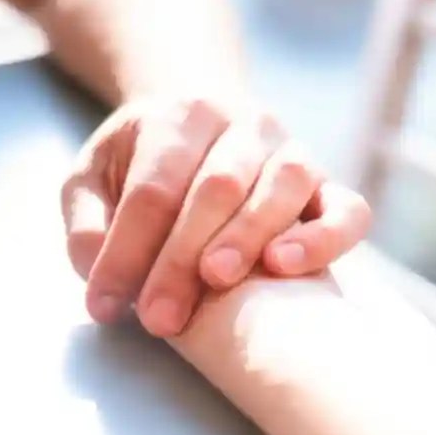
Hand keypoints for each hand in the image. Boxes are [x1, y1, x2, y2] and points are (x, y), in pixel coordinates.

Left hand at [62, 98, 371, 336]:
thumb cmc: (144, 168)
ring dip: (249, 236)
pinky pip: (347, 209)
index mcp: (181, 116)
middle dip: (183, 256)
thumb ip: (88, 222)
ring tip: (219, 281)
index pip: (153, 187)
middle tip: (160, 318)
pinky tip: (288, 266)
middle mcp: (245, 123)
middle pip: (217, 187)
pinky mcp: (329, 187)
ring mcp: (292, 151)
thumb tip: (99, 269)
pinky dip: (325, 237)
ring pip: (282, 185)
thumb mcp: (94, 181)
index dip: (127, 249)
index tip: (105, 306)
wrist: (206, 130)